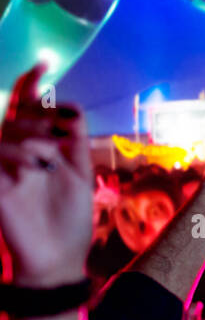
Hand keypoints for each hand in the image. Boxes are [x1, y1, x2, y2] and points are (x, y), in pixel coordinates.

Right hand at [0, 63, 93, 286]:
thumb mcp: (80, 172)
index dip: (31, 84)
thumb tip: (70, 104)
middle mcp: (15, 154)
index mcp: (37, 147)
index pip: (27, 109)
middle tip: (55, 134)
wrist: (59, 257)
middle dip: (35, 117)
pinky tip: (34, 169)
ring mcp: (2, 170)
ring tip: (47, 161)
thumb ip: (74, 138)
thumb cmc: (70, 218)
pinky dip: (16, 157)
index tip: (45, 62)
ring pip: (6, 134)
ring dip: (29, 139)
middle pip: (15, 116)